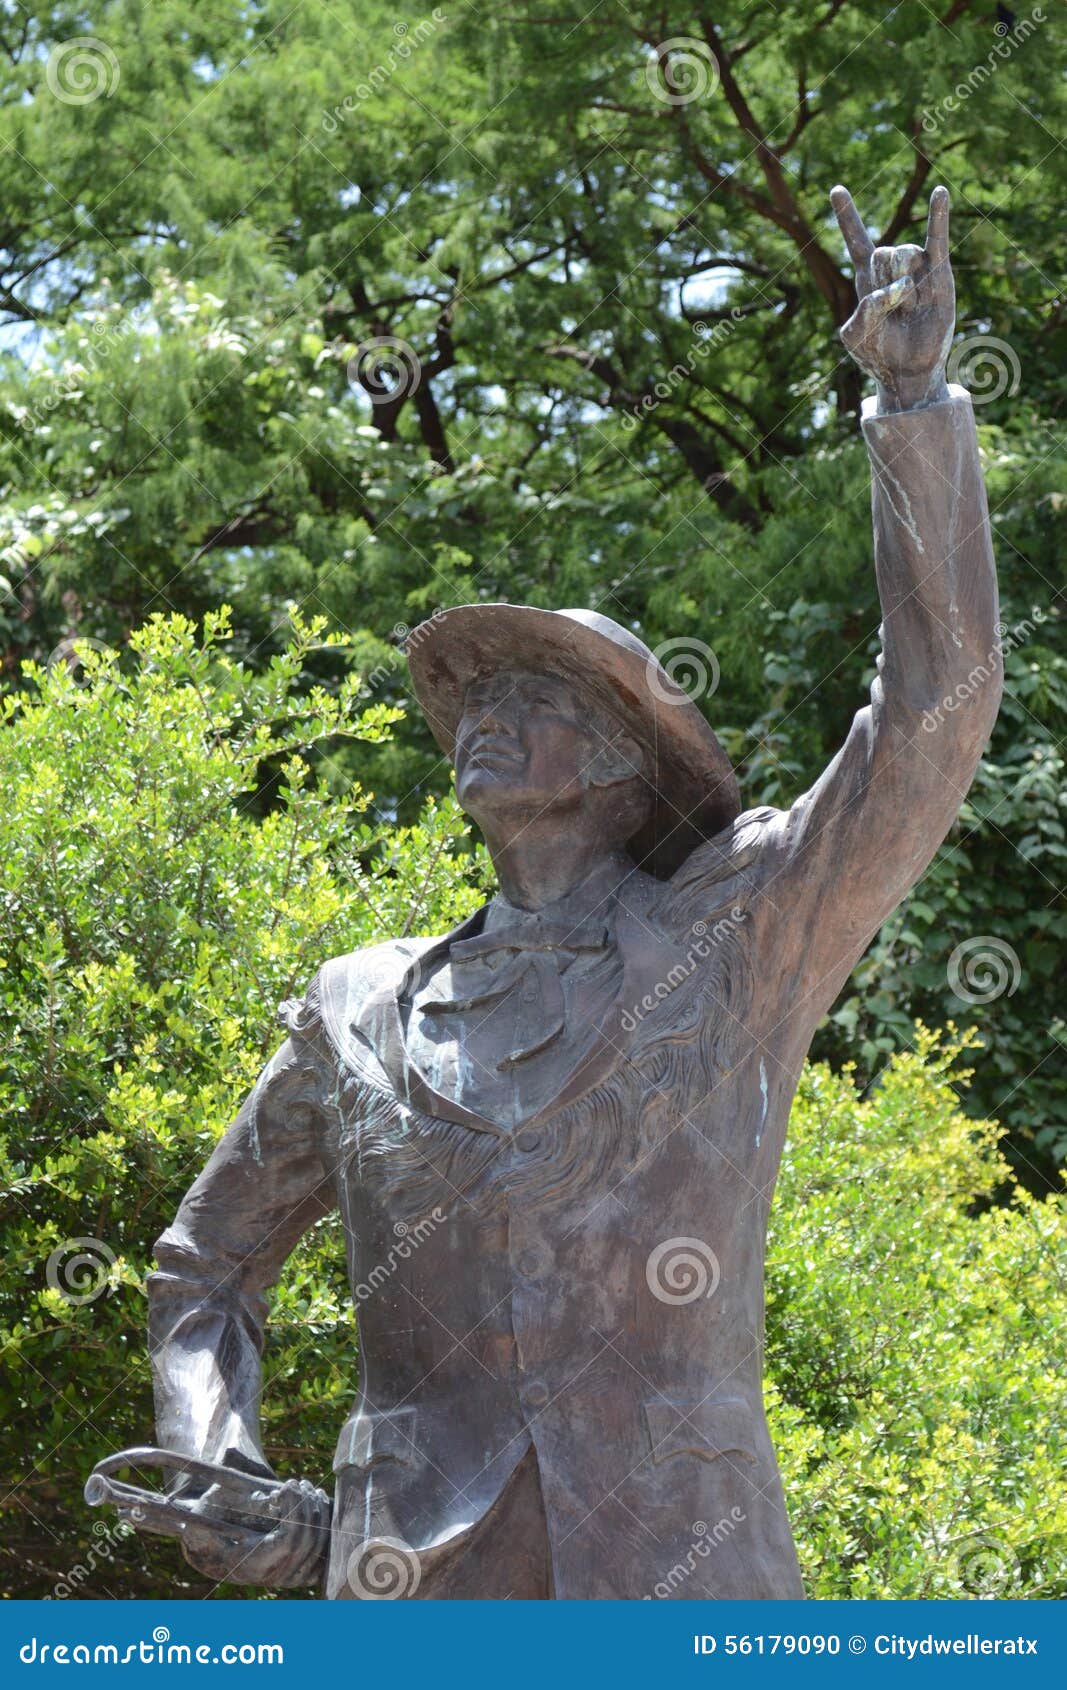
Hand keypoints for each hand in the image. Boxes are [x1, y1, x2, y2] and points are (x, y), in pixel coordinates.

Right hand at [174, 1475, 330, 1588]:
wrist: (211, 1544)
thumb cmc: (210, 1519)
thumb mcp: (213, 1504)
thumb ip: (237, 1500)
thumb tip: (276, 1499)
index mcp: (252, 1563)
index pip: (288, 1542)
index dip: (295, 1511)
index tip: (287, 1484)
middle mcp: (273, 1576)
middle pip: (307, 1541)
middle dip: (306, 1505)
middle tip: (297, 1482)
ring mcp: (289, 1577)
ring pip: (319, 1547)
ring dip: (318, 1511)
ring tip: (307, 1487)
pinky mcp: (299, 1570)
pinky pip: (323, 1553)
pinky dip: (325, 1525)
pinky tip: (317, 1501)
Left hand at [831, 183, 954, 412]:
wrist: (906, 373)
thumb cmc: (878, 355)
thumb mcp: (856, 335)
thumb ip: (865, 309)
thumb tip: (898, 288)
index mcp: (866, 277)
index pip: (856, 239)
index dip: (847, 215)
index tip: (836, 189)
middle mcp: (892, 268)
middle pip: (882, 251)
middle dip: (884, 279)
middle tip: (893, 308)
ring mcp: (917, 269)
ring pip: (904, 254)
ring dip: (904, 284)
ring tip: (910, 307)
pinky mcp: (939, 276)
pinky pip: (938, 240)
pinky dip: (939, 215)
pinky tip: (940, 192)